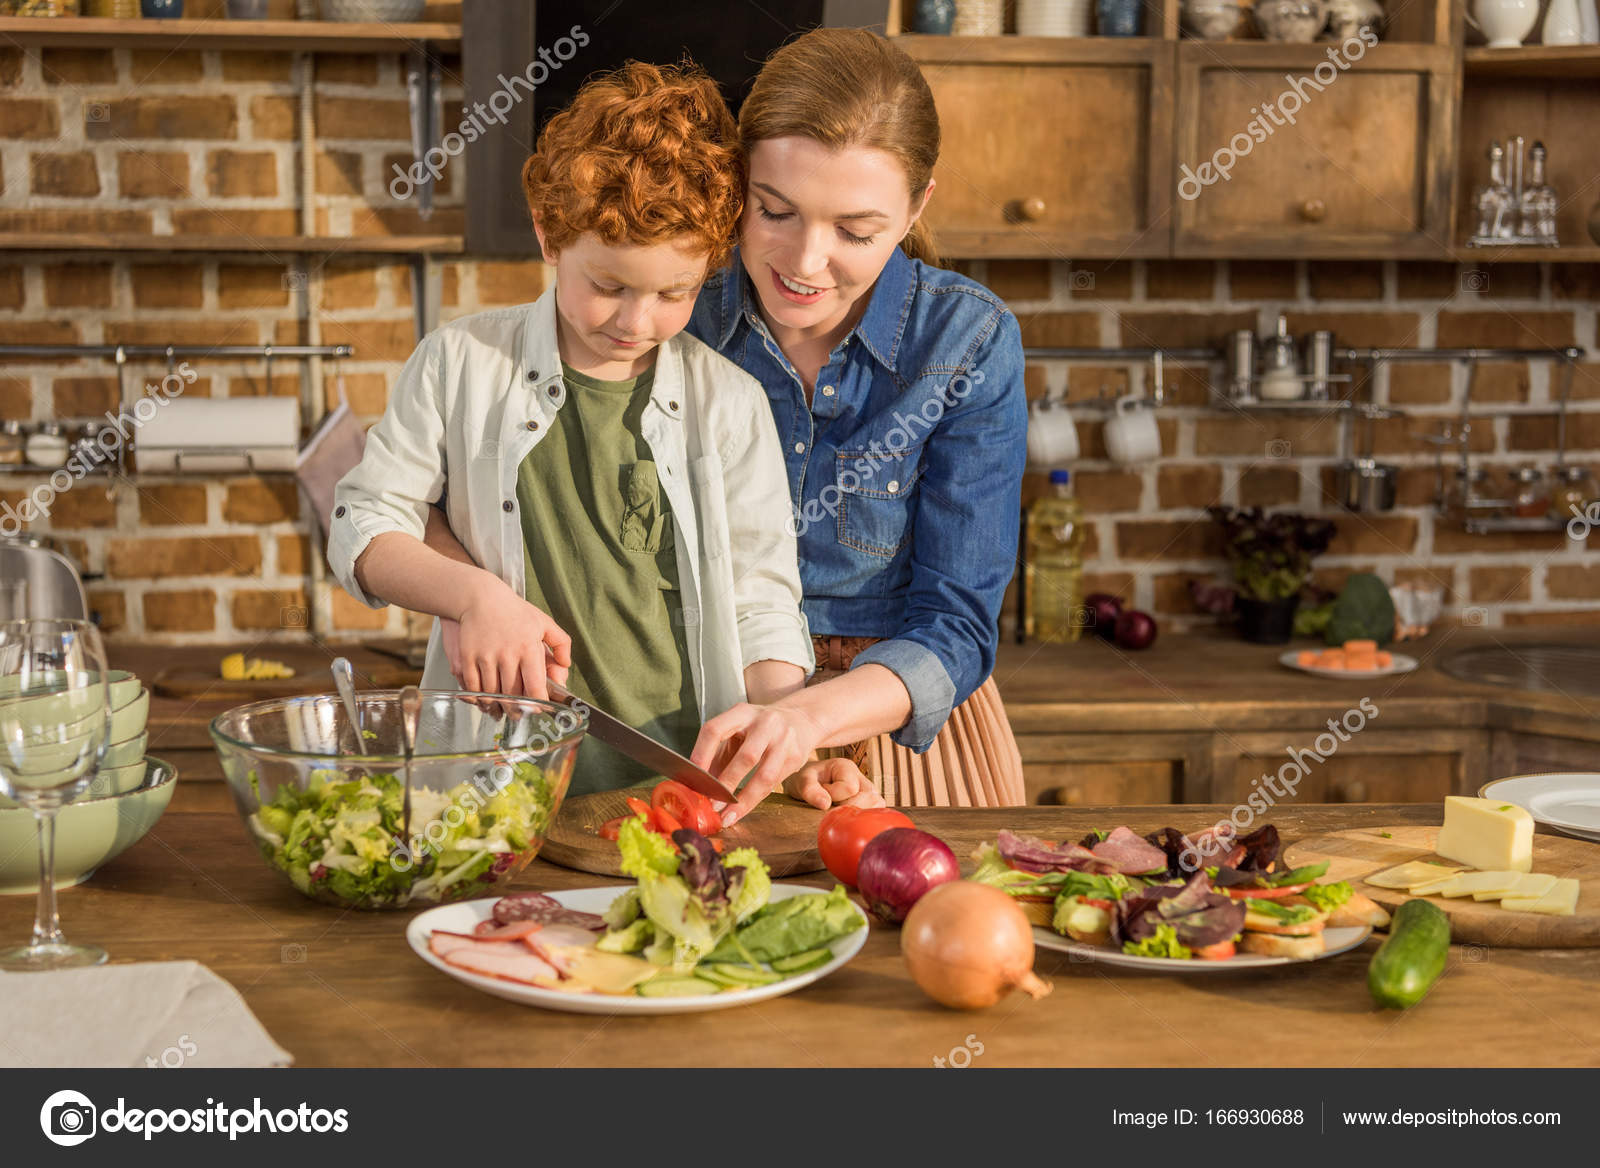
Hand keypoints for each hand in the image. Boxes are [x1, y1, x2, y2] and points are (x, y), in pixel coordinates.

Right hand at [450, 575, 571, 698]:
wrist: (480, 597)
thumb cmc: (514, 611)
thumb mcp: (543, 623)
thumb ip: (561, 644)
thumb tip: (565, 666)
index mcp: (528, 648)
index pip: (535, 687)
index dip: (537, 704)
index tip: (538, 709)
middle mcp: (507, 655)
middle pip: (512, 695)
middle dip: (517, 710)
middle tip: (519, 714)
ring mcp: (485, 657)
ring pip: (492, 694)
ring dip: (497, 706)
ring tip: (501, 709)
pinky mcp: (467, 658)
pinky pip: (473, 688)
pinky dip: (478, 698)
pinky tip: (484, 700)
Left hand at [691, 702, 823, 826]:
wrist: (800, 719)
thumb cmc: (758, 729)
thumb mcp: (736, 731)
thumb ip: (716, 754)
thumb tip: (695, 785)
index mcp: (742, 713)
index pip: (715, 730)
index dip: (702, 754)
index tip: (692, 777)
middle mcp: (765, 722)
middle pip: (746, 757)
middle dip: (727, 784)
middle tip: (711, 804)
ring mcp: (784, 739)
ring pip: (764, 775)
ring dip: (743, 800)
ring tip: (727, 815)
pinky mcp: (796, 756)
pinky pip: (774, 784)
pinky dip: (754, 800)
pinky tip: (741, 810)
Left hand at [782, 757, 884, 811]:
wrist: (806, 784)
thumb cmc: (805, 780)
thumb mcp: (801, 781)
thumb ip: (810, 790)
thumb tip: (825, 804)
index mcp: (845, 767)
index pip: (850, 787)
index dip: (835, 797)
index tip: (822, 796)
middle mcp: (860, 777)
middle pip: (871, 797)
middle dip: (849, 807)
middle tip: (832, 806)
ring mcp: (867, 790)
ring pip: (877, 804)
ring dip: (858, 813)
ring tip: (840, 811)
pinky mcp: (868, 803)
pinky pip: (874, 812)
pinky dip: (862, 818)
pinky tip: (847, 817)